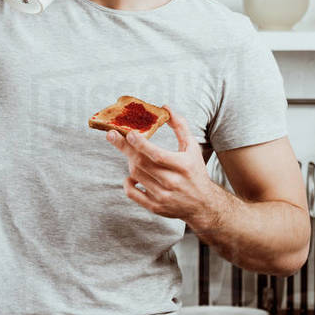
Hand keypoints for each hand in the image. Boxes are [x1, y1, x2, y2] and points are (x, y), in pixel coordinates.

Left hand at [105, 107, 225, 228]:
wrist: (202, 204)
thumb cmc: (195, 171)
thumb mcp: (192, 147)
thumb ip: (180, 126)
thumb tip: (165, 107)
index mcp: (183, 166)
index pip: (157, 155)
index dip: (141, 144)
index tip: (129, 133)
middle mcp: (172, 182)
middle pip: (142, 163)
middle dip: (124, 147)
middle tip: (111, 134)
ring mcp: (163, 196)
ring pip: (136, 174)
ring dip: (130, 160)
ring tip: (130, 152)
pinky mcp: (155, 206)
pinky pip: (132, 193)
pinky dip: (127, 182)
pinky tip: (131, 175)